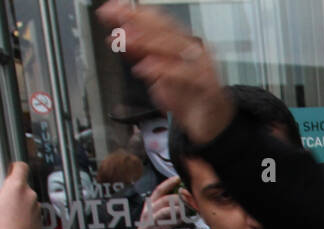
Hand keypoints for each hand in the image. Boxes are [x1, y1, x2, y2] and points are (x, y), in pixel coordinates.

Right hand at [0, 162, 41, 228]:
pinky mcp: (41, 219)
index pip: (21, 167)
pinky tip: (15, 224)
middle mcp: (30, 195)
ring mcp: (37, 207)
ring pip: (27, 200)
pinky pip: (31, 212)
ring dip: (19, 204)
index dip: (15, 166)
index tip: (10, 169)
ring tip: (7, 217)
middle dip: (13, 191)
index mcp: (16, 187)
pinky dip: (25, 215)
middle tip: (2, 201)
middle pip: (22, 186)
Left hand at [98, 1, 234, 143]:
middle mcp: (193, 50)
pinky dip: (164, 70)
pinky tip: (145, 68)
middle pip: (165, 29)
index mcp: (182, 43)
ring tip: (126, 40)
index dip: (134, 13)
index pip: (157, 21)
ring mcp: (202, 66)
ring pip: (174, 47)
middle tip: (114, 18)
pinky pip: (184, 74)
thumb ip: (141, 54)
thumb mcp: (157, 72)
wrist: (212, 122)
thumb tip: (119, 36)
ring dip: (147, 42)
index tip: (111, 9)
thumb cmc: (189, 96)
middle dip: (137, 21)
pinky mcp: (208, 85)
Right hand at [134, 175, 184, 228]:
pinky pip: (165, 221)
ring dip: (179, 207)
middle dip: (178, 197)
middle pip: (164, 198)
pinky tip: (183, 218)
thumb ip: (173, 210)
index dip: (168, 183)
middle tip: (189, 196)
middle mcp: (149, 209)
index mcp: (151, 204)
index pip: (159, 190)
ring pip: (165, 208)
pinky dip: (175, 218)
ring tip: (189, 207)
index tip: (178, 177)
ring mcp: (150, 218)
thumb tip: (188, 204)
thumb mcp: (163, 217)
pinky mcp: (153, 228)